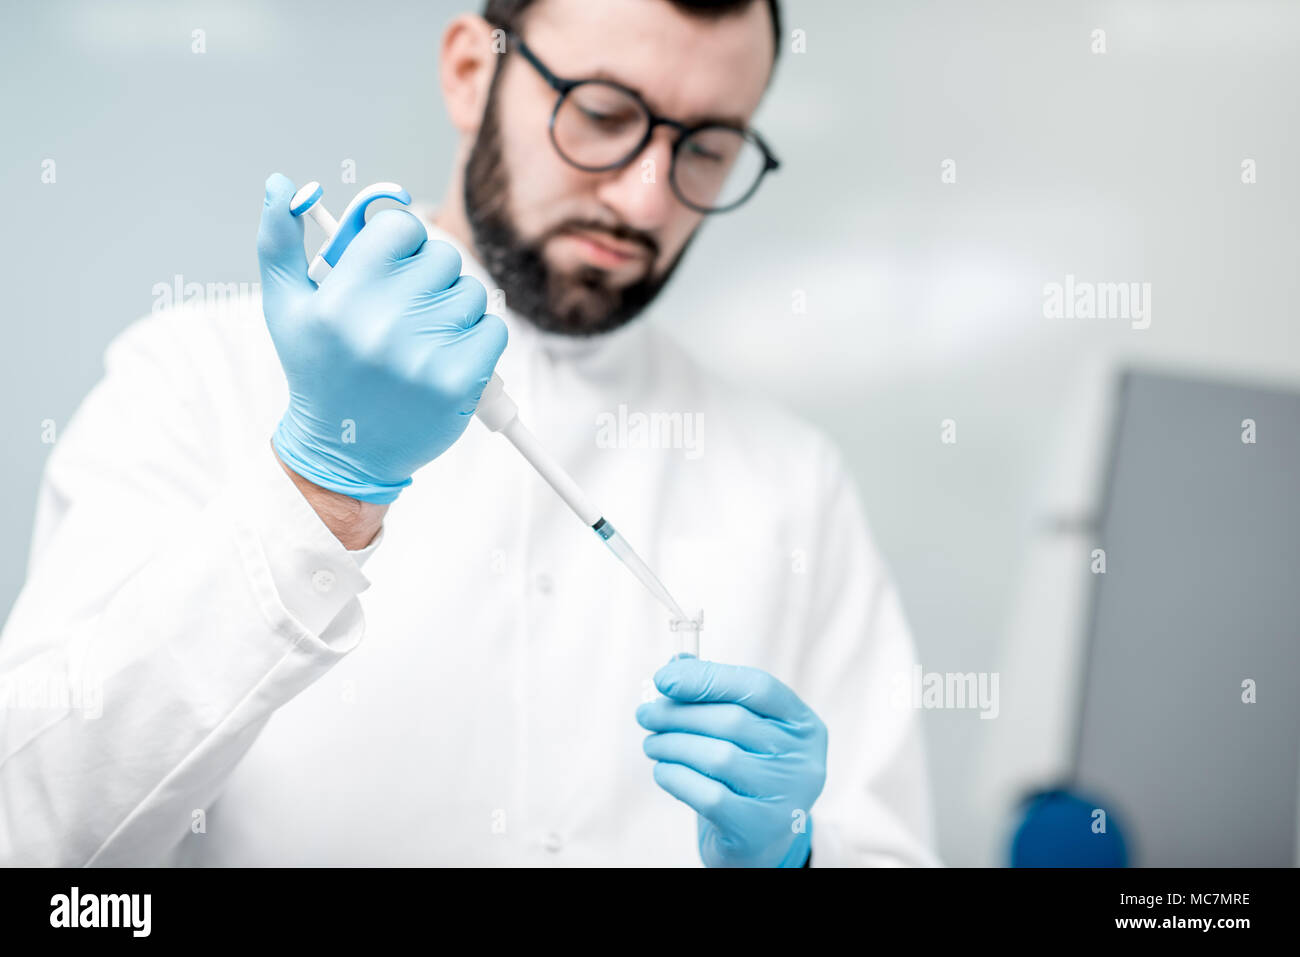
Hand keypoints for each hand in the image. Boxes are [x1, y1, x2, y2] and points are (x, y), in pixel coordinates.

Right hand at [257, 173, 506, 503]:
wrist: (345, 451)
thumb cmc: (319, 370)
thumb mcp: (286, 306)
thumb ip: (279, 241)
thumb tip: (280, 184)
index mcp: (340, 297)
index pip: (402, 227)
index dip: (402, 242)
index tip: (393, 264)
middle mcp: (382, 323)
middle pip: (441, 257)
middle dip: (428, 277)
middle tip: (405, 309)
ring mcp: (425, 353)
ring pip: (471, 293)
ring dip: (454, 310)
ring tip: (422, 338)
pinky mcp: (461, 381)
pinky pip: (493, 330)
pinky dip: (478, 340)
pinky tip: (446, 357)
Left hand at [636, 657, 826, 866]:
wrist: (761, 843)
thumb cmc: (748, 777)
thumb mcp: (743, 733)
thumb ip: (716, 695)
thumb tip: (676, 666)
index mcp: (803, 724)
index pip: (759, 686)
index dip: (708, 678)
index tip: (664, 679)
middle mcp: (803, 759)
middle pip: (733, 720)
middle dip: (679, 713)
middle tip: (647, 715)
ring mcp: (786, 796)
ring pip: (718, 757)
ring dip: (673, 745)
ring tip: (652, 744)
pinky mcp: (759, 829)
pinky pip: (709, 795)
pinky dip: (677, 778)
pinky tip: (663, 771)